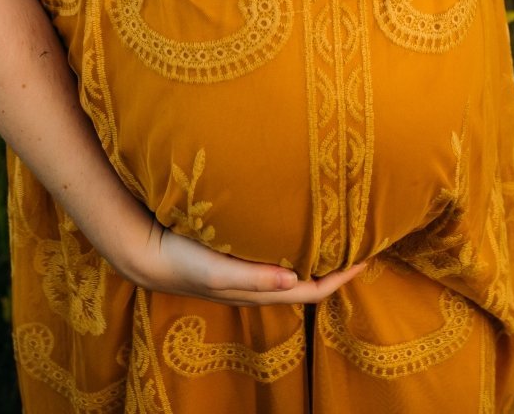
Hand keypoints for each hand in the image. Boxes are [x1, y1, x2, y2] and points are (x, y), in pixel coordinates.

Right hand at [128, 211, 366, 304]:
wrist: (147, 252)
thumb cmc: (183, 259)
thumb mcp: (217, 270)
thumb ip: (253, 277)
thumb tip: (295, 278)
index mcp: (260, 289)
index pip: (312, 290)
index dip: (341, 277)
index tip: (366, 257)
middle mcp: (260, 283)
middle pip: (309, 281)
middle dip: (336, 265)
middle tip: (359, 237)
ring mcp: (250, 270)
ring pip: (295, 266)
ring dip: (318, 253)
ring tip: (337, 229)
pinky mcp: (239, 256)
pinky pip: (278, 253)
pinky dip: (297, 242)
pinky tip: (299, 223)